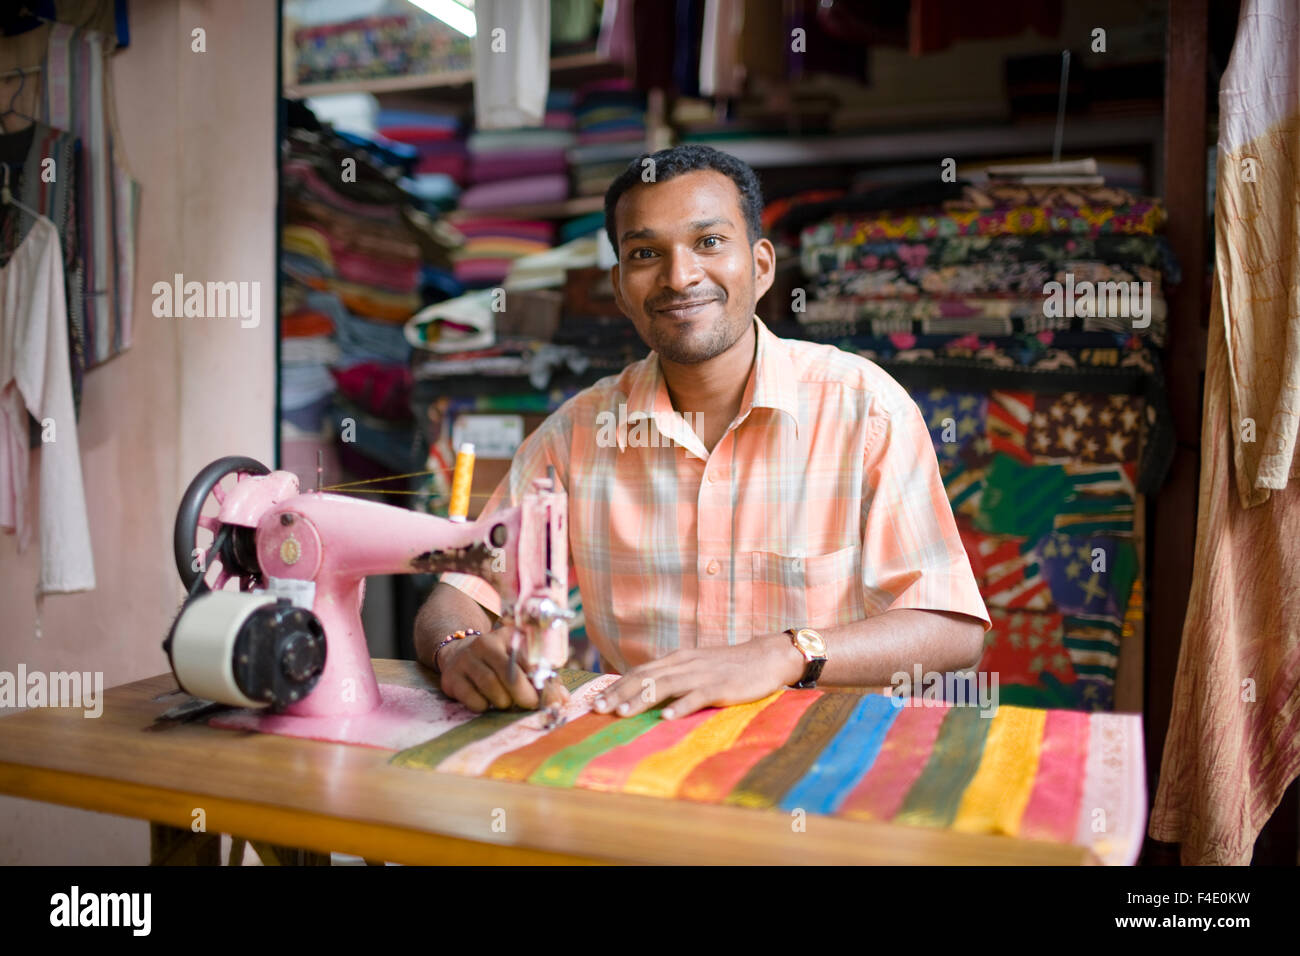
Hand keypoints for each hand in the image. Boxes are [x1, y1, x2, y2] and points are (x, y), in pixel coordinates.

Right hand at [437, 628, 571, 712]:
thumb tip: (562, 700)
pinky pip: (473, 699)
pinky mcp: (452, 678)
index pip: (529, 660)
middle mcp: (485, 644)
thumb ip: (543, 678)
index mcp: (508, 637)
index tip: (548, 698)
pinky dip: (483, 705)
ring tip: (505, 701)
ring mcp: (466, 660)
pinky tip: (486, 701)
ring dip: (503, 701)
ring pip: (491, 687)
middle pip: (510, 674)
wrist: (459, 654)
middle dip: (524, 695)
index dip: (540, 682)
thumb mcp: (520, 660)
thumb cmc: (499, 661)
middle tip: (529, 705)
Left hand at [591, 634, 804, 719]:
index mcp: (675, 659)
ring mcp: (701, 674)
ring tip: (622, 714)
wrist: (765, 657)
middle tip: (597, 709)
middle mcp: (684, 663)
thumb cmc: (727, 666)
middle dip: (618, 693)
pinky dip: (680, 706)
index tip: (595, 701)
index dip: (615, 686)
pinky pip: (696, 696)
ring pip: (665, 685)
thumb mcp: (694, 666)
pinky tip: (667, 717)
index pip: (638, 671)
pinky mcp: (720, 685)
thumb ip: (671, 676)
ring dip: (641, 699)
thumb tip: (643, 693)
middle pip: (645, 677)